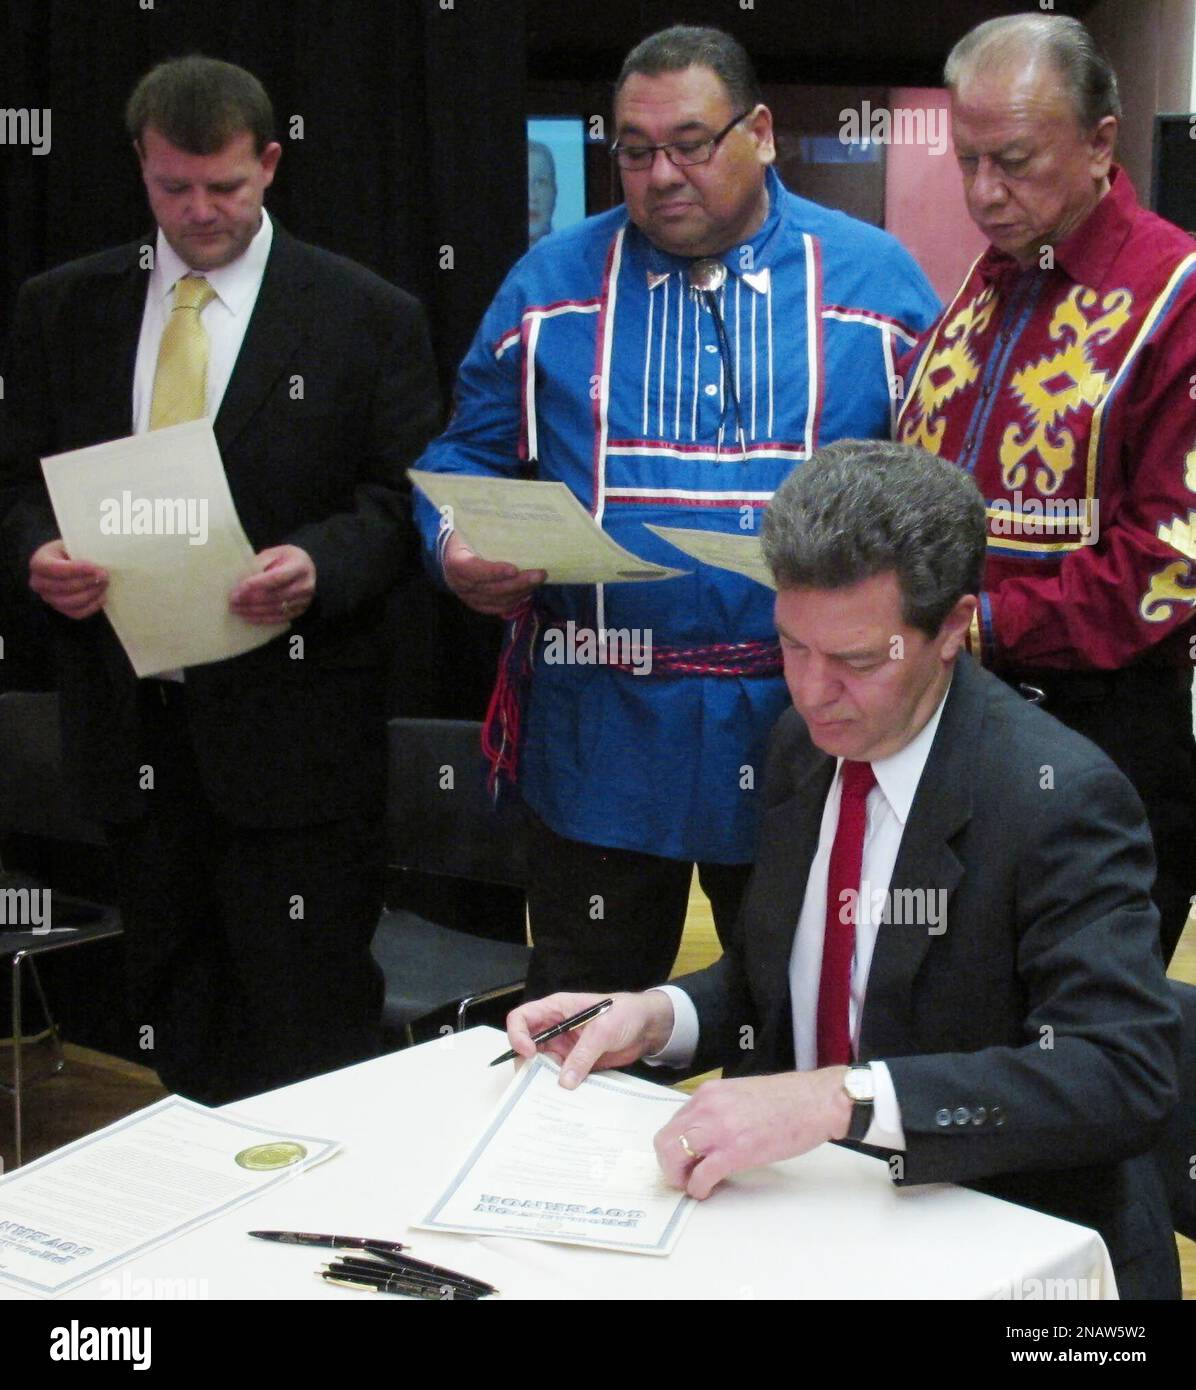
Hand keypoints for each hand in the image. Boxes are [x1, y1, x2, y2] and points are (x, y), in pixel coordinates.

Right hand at [29, 540, 107, 618]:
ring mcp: (48, 598)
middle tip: (105, 575)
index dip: (77, 570)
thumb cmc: (71, 551)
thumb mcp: (73, 544)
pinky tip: (102, 596)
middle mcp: (38, 582)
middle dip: (88, 581)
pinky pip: (77, 613)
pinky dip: (92, 606)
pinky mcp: (61, 609)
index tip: (97, 568)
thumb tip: (100, 559)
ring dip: (91, 593)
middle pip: (63, 587)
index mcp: (38, 562)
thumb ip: (82, 550)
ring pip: (71, 602)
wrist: (68, 562)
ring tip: (104, 583)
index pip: (54, 569)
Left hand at [229, 545, 314, 624]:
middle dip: (250, 600)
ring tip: (236, 609)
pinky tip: (248, 616)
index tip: (237, 591)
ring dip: (253, 611)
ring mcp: (304, 600)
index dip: (255, 585)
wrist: (307, 569)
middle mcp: (304, 585)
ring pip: (275, 609)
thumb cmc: (287, 559)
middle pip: (274, 596)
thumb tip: (240, 579)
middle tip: (232, 601)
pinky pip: (278, 618)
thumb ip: (259, 563)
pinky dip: (262, 619)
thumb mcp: (274, 553)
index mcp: (299, 566)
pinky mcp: (299, 611)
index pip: (275, 578)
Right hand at [442, 531, 544, 616]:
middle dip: (518, 583)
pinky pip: (500, 607)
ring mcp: (470, 597)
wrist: (453, 553)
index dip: (493, 572)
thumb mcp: (470, 528)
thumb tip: (511, 515)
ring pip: (499, 600)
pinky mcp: (480, 604)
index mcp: (455, 562)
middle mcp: (460, 584)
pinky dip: (516, 600)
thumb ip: (485, 527)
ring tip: (539, 579)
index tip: (514, 569)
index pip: (473, 571)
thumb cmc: (466, 536)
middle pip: (491, 589)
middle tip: (540, 574)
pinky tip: (529, 590)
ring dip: (522, 591)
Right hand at [505, 991, 675, 1087]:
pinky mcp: (576, 1065)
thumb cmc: (626, 1014)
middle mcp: (555, 1029)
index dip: (518, 1035)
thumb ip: (583, 1054)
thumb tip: (564, 1082)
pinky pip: (560, 1078)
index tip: (529, 1053)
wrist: (648, 1028)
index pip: (522, 1018)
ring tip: (549, 1097)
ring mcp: (564, 1048)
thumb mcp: (604, 1030)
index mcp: (555, 1010)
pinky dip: (560, 1089)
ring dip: (543, 1080)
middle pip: (526, 1046)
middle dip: (527, 1064)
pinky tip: (564, 1101)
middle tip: (535, 1083)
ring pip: (542, 1066)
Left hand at [654, 1067, 851, 1199]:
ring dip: (678, 1177)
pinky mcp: (734, 1152)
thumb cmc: (788, 1100)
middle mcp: (707, 1108)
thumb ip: (720, 1111)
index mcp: (709, 1094)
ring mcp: (719, 1129)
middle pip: (664, 1140)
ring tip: (693, 1184)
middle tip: (683, 1176)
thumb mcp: (741, 1095)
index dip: (675, 1146)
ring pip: (673, 1157)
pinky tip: (707, 1190)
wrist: (815, 1101)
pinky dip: (698, 1188)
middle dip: (669, 1164)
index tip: (685, 1159)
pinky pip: (700, 1176)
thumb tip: (710, 1135)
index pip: (674, 1123)